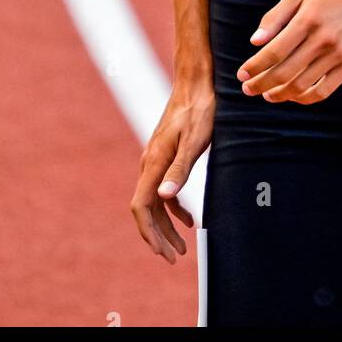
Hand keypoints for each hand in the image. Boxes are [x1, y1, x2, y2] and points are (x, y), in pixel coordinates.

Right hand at [130, 78, 213, 262]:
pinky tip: (188, 218)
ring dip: (166, 226)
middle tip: (174, 259)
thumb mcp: (195, 141)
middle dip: (158, 236)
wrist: (196, 82)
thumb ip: (180, 170)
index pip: (141, 207)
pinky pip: (162, 190)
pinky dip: (173, 208)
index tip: (163, 253)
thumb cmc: (199, 110)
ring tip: (182, 247)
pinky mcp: (164, 156)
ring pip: (154, 202)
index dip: (149, 233)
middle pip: (146, 209)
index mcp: (154, 162)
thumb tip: (164, 198)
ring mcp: (155, 159)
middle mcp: (149, 163)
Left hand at [235, 0, 341, 104]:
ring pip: (302, 85)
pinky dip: (305, 98)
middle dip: (261, 84)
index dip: (256, 66)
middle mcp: (323, 40)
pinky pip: (324, 91)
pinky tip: (292, 95)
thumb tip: (255, 42)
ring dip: (280, 94)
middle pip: (285, 72)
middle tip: (248, 88)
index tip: (242, 74)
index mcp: (307, 20)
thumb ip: (275, 18)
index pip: (275, 51)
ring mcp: (338, 55)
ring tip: (267, 94)